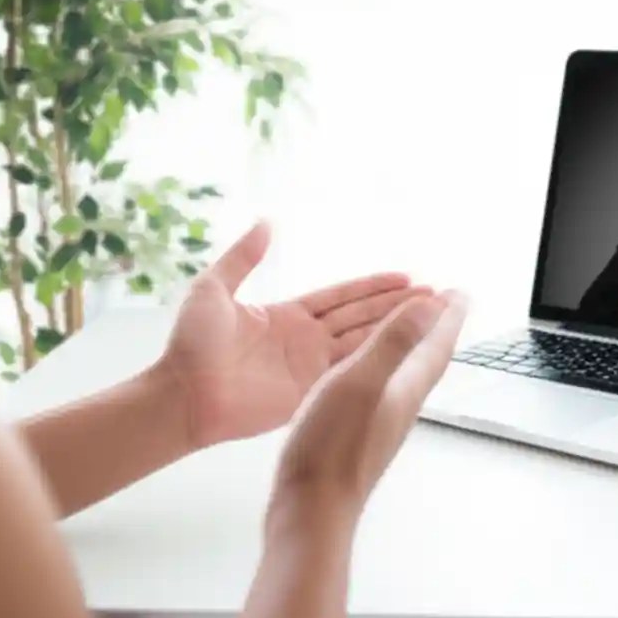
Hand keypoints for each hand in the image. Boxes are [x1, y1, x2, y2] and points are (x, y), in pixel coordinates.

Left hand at [157, 221, 431, 449]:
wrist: (182, 395)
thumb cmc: (190, 344)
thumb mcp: (213, 289)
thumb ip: (243, 257)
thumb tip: (267, 223)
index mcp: (286, 314)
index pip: (340, 296)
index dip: (372, 286)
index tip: (406, 277)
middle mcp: (305, 339)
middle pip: (361, 316)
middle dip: (397, 305)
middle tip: (435, 294)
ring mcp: (310, 368)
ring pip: (363, 342)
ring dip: (397, 329)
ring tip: (433, 316)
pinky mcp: (310, 393)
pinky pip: (351, 372)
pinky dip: (379, 361)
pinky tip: (407, 352)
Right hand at [267, 291, 467, 533]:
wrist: (312, 510)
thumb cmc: (332, 449)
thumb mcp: (361, 382)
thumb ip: (394, 342)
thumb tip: (431, 304)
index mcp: (406, 388)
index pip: (437, 343)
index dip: (448, 315)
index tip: (458, 292)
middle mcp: (400, 405)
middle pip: (427, 358)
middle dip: (435, 328)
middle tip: (443, 305)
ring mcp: (381, 423)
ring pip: (406, 375)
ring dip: (412, 348)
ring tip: (411, 331)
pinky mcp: (359, 436)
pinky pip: (381, 390)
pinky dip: (383, 370)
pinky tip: (369, 377)